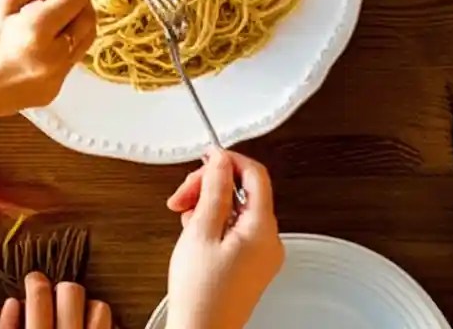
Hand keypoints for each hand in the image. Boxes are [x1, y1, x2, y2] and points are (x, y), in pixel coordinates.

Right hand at [0, 0, 96, 121]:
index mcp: (36, 31)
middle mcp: (53, 58)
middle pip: (88, 19)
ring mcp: (55, 78)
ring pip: (83, 40)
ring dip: (75, 20)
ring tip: (49, 10)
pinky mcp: (52, 91)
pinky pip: (69, 59)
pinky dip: (63, 42)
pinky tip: (38, 37)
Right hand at [0, 272, 111, 328]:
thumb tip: (12, 304)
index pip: (39, 297)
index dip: (34, 282)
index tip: (34, 279)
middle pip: (71, 292)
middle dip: (61, 289)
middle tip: (53, 296)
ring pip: (100, 307)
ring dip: (87, 306)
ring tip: (75, 315)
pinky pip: (114, 327)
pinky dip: (104, 325)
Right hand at [164, 151, 283, 328]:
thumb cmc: (200, 294)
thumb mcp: (201, 231)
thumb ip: (214, 191)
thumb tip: (221, 162)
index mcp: (262, 229)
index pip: (256, 175)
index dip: (230, 161)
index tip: (208, 157)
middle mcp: (269, 241)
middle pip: (244, 193)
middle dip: (211, 187)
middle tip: (183, 195)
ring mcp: (262, 255)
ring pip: (237, 211)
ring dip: (209, 206)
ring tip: (184, 217)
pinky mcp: (251, 265)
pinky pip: (236, 231)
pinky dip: (215, 224)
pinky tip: (194, 233)